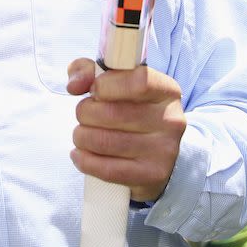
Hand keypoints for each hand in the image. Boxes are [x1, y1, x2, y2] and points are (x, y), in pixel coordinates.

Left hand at [66, 57, 185, 202]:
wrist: (154, 153)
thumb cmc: (129, 110)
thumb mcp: (114, 82)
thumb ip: (89, 71)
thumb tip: (75, 85)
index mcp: (166, 90)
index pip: (138, 82)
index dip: (106, 85)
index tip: (94, 90)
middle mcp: (171, 120)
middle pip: (112, 113)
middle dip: (85, 112)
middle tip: (85, 115)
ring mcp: (164, 150)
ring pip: (104, 141)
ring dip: (81, 136)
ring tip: (82, 134)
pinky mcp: (152, 175)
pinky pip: (106, 169)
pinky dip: (84, 160)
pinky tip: (80, 154)